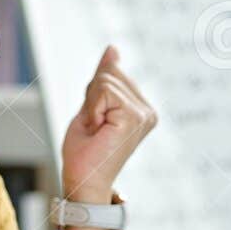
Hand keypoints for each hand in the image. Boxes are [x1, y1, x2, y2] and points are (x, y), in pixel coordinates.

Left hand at [60, 46, 157, 210]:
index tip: (96, 123)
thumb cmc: (85, 151)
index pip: (112, 74)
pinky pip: (103, 90)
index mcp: (140, 108)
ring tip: (96, 131)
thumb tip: (113, 49)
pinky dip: (92, 109)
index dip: (93, 94)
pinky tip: (97, 130)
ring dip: (91, 106)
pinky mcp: (135, 117)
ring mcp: (144, 114)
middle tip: (94, 128)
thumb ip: (104, 79)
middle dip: (92, 97)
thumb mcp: (92, 106)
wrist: (83, 181)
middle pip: (110, 73)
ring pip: (106, 81)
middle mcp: (147, 111)